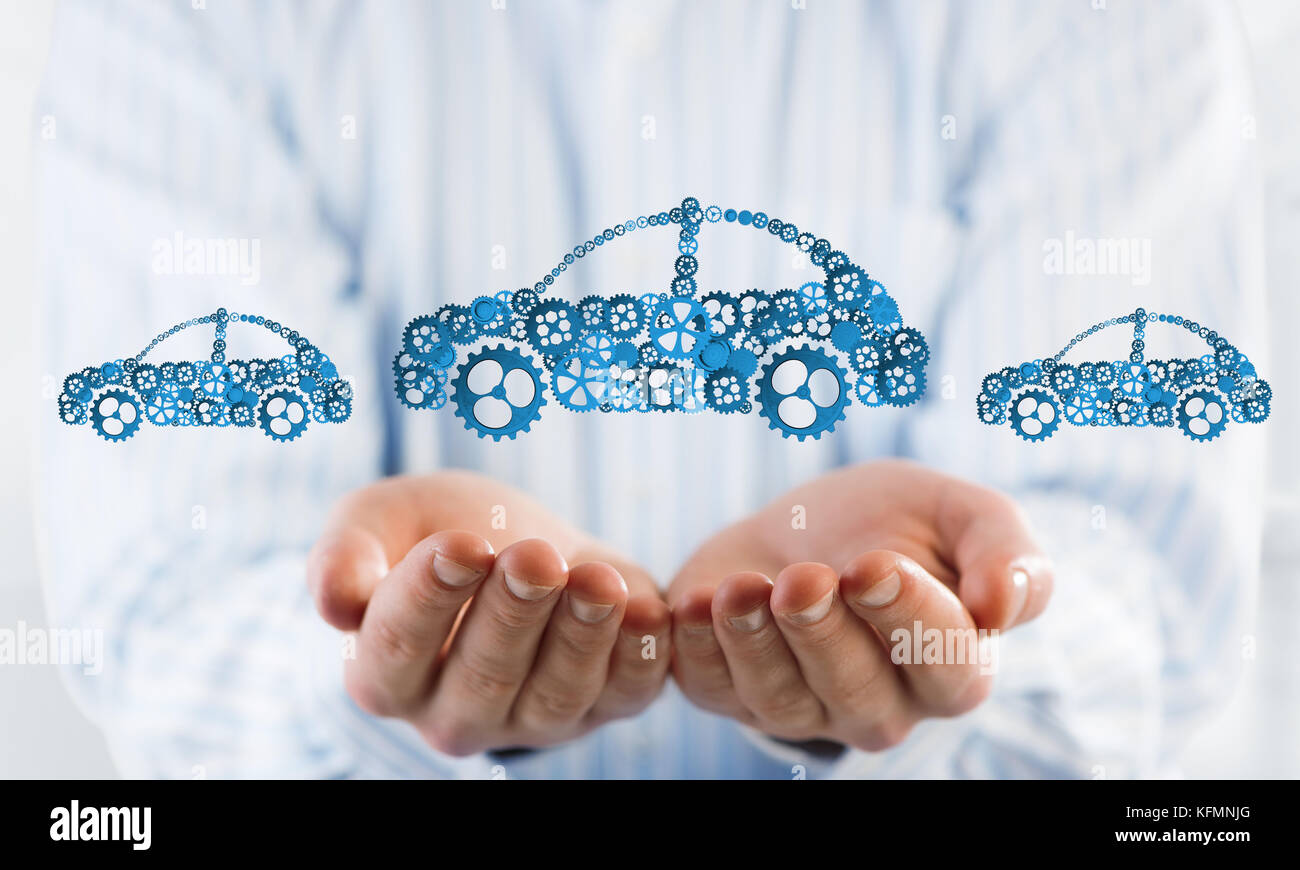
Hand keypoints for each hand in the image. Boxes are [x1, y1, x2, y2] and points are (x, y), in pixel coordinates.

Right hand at [307, 471, 669, 755]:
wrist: (520, 542)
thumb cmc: (439, 530)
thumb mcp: (381, 521)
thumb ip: (346, 554)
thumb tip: (333, 602)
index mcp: (385, 673)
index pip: (397, 647)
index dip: (428, 597)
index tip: (461, 546)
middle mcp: (455, 714)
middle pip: (482, 678)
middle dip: (511, 615)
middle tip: (533, 558)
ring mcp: (533, 718)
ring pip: (556, 694)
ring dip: (580, 637)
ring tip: (595, 580)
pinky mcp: (603, 704)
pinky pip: (626, 693)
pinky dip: (640, 655)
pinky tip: (647, 610)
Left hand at [668, 459, 1052, 750]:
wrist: (811, 522)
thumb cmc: (897, 522)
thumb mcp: (964, 515)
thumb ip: (1007, 555)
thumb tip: (1001, 609)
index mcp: (951, 667)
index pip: (943, 663)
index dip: (908, 616)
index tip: (873, 565)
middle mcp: (880, 703)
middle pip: (857, 693)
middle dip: (824, 634)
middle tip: (803, 578)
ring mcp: (802, 705)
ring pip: (779, 700)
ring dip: (754, 643)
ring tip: (742, 587)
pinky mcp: (731, 689)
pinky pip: (712, 688)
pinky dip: (697, 647)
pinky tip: (695, 601)